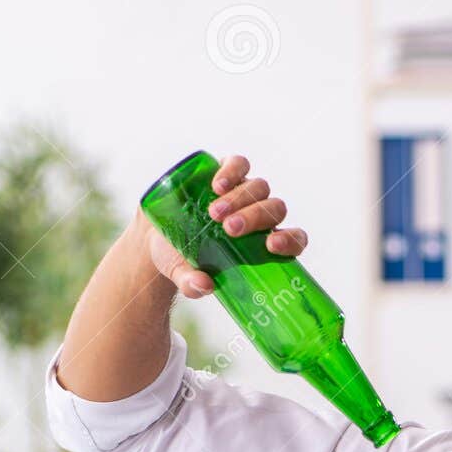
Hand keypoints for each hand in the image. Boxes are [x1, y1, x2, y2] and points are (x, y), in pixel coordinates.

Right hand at [131, 152, 309, 298]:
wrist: (158, 234)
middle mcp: (260, 216)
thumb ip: (192, 284)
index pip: (293, 239)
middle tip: (229, 229)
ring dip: (241, 198)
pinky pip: (239, 164)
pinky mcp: (227, 172)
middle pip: (274, 209)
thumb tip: (204, 286)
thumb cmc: (181, 258)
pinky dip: (232, 171)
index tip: (271, 245)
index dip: (290, 240)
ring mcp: (245, 192)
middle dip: (255, 217)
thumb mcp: (182, 273)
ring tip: (214, 212)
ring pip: (260, 187)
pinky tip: (217, 185)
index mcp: (263, 244)